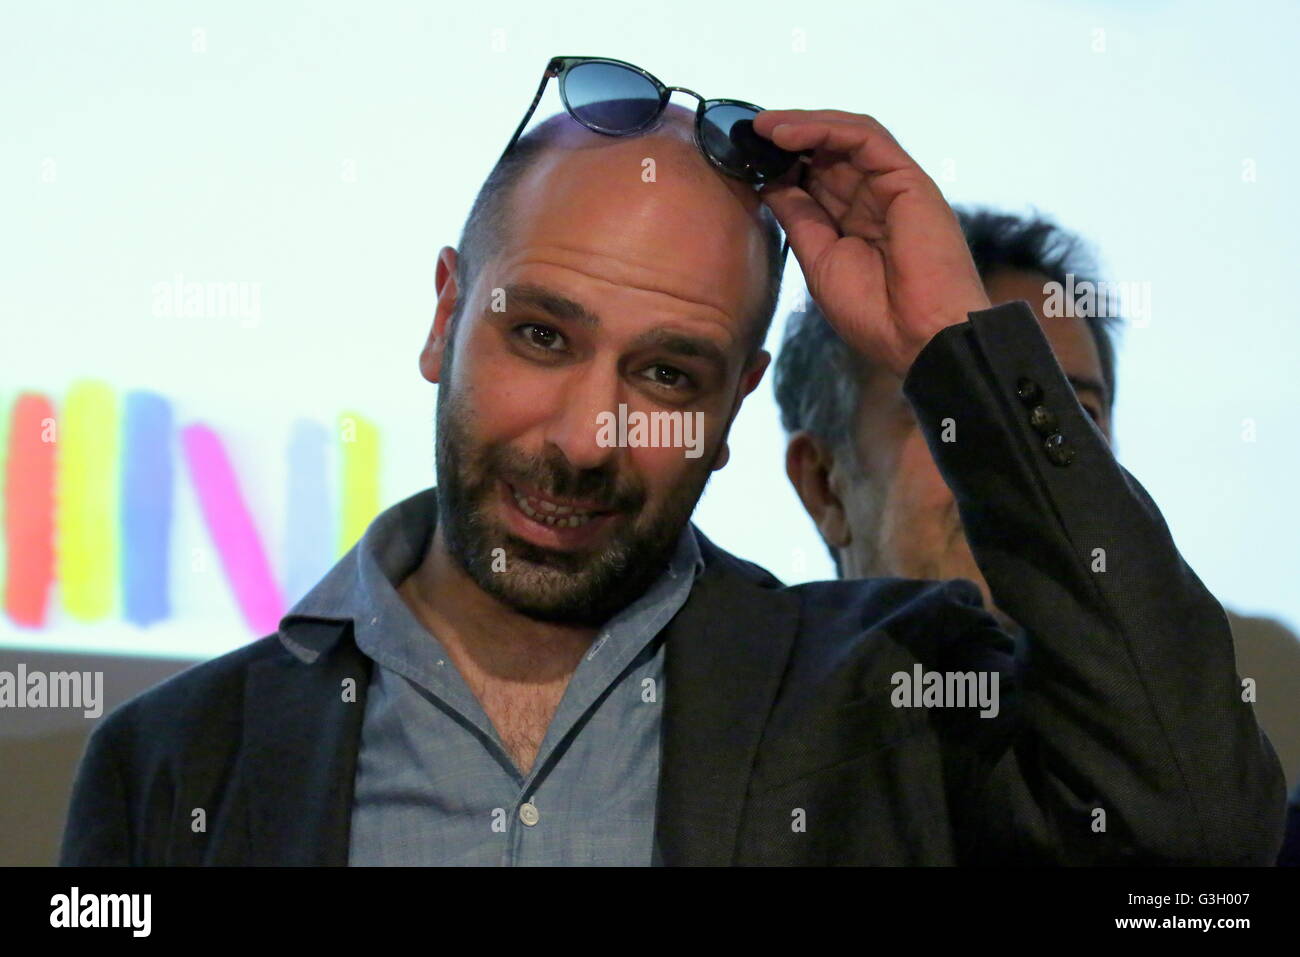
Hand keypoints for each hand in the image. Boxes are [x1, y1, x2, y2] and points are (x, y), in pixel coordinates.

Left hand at [753, 109, 990, 377]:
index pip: (813, 179)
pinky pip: (864, 137)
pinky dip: (825, 129)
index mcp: (851, 223)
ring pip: (845, 136)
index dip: (779, 164)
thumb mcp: (818, 258)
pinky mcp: (906, 177)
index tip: (742, 157)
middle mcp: (872, 199)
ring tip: (762, 127)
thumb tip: (767, 183)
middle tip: (746, 132)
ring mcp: (890, 186)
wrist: (917, 335)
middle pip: (827, 152)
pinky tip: (787, 134)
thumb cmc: (871, 311)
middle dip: (785, 139)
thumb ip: (798, 216)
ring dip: (801, 126)